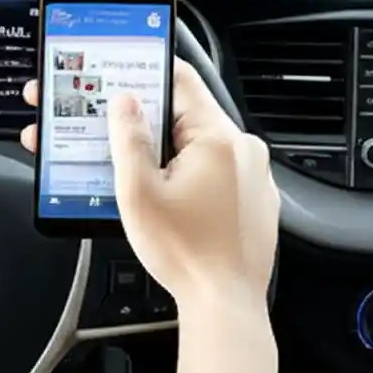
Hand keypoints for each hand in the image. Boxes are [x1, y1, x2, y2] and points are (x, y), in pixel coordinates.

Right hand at [20, 60, 278, 307]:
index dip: (147, 70)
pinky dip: (191, 175)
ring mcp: (254, 174)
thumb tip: (124, 102)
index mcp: (217, 137)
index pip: (181, 79)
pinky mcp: (255, 198)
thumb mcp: (139, 192)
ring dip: (168, 152)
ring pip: (200, 145)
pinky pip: (217, 171)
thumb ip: (129, 139)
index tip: (123, 69)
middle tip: (116, 131)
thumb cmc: (186, 254)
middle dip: (148, 122)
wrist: (225, 304)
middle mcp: (243, 149)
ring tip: (138, 173)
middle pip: (187, 115)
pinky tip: (168, 197)